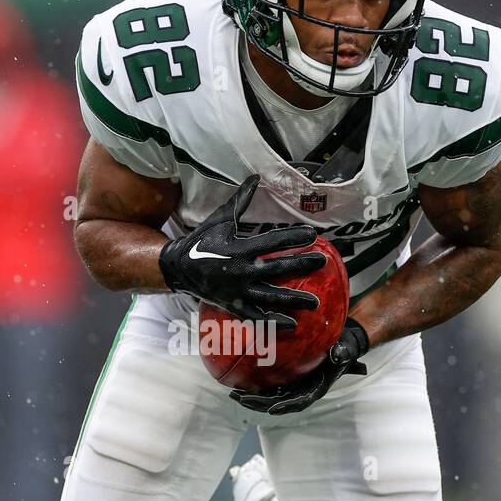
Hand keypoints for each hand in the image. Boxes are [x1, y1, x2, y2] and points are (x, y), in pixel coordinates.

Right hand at [159, 174, 325, 327]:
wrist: (177, 267)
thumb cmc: (201, 241)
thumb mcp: (220, 219)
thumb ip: (240, 200)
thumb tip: (255, 177)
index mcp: (238, 249)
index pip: (272, 242)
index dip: (294, 237)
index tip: (313, 236)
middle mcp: (240, 271)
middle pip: (277, 269)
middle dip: (302, 265)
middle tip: (323, 262)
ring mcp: (237, 291)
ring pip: (271, 297)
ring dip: (294, 299)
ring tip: (315, 303)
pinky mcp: (233, 305)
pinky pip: (255, 316)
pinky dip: (273, 321)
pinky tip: (292, 324)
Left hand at [230, 318, 368, 414]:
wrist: (343, 342)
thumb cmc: (345, 347)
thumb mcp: (346, 349)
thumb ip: (342, 353)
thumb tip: (337, 354)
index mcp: (316, 388)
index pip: (299, 402)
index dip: (285, 406)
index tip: (271, 409)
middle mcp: (303, 390)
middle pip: (278, 402)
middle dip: (259, 403)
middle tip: (239, 398)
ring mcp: (294, 384)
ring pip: (270, 395)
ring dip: (252, 397)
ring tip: (234, 394)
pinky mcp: (287, 376)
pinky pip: (269, 383)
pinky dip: (255, 384)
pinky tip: (239, 381)